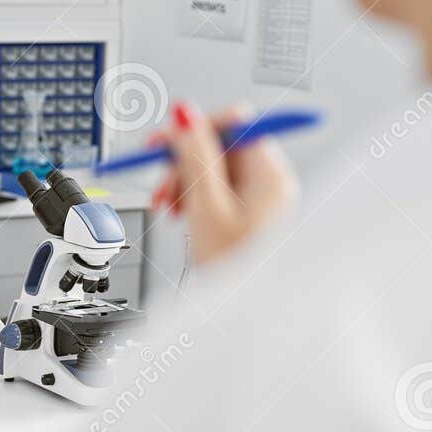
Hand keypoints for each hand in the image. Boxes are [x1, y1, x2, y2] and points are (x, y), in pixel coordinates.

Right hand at [148, 102, 297, 265]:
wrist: (243, 316)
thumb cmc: (234, 271)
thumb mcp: (205, 206)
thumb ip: (195, 154)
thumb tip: (186, 115)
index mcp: (270, 174)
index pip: (232, 125)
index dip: (193, 129)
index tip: (160, 142)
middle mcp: (271, 182)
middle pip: (220, 148)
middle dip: (183, 163)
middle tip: (160, 185)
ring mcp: (262, 200)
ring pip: (215, 170)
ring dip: (184, 182)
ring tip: (168, 207)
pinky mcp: (251, 215)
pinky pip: (219, 191)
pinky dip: (195, 198)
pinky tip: (181, 215)